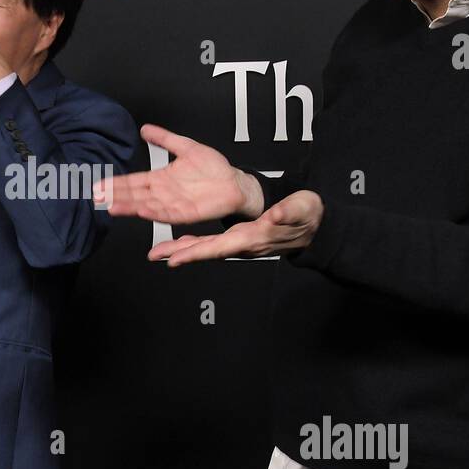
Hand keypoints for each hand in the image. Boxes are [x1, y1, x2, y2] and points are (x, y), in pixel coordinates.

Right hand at [93, 124, 264, 222]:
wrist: (234, 182)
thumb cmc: (214, 168)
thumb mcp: (186, 147)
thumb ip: (165, 139)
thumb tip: (146, 129)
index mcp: (161, 178)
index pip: (133, 181)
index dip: (116, 183)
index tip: (100, 185)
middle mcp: (163, 193)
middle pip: (134, 195)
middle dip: (116, 196)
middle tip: (98, 197)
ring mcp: (173, 204)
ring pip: (146, 206)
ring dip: (129, 207)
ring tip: (113, 206)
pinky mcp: (186, 213)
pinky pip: (167, 214)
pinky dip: (154, 213)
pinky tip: (142, 211)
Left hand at [146, 190, 323, 265]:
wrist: (314, 226)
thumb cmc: (307, 216)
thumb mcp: (302, 209)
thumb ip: (288, 212)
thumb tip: (276, 213)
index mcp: (254, 238)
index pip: (220, 248)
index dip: (196, 253)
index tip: (174, 259)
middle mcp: (243, 244)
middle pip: (206, 251)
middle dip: (180, 254)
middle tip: (154, 255)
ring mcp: (240, 243)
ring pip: (206, 248)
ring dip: (182, 250)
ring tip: (158, 251)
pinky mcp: (239, 238)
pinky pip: (212, 243)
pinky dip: (194, 243)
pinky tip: (179, 243)